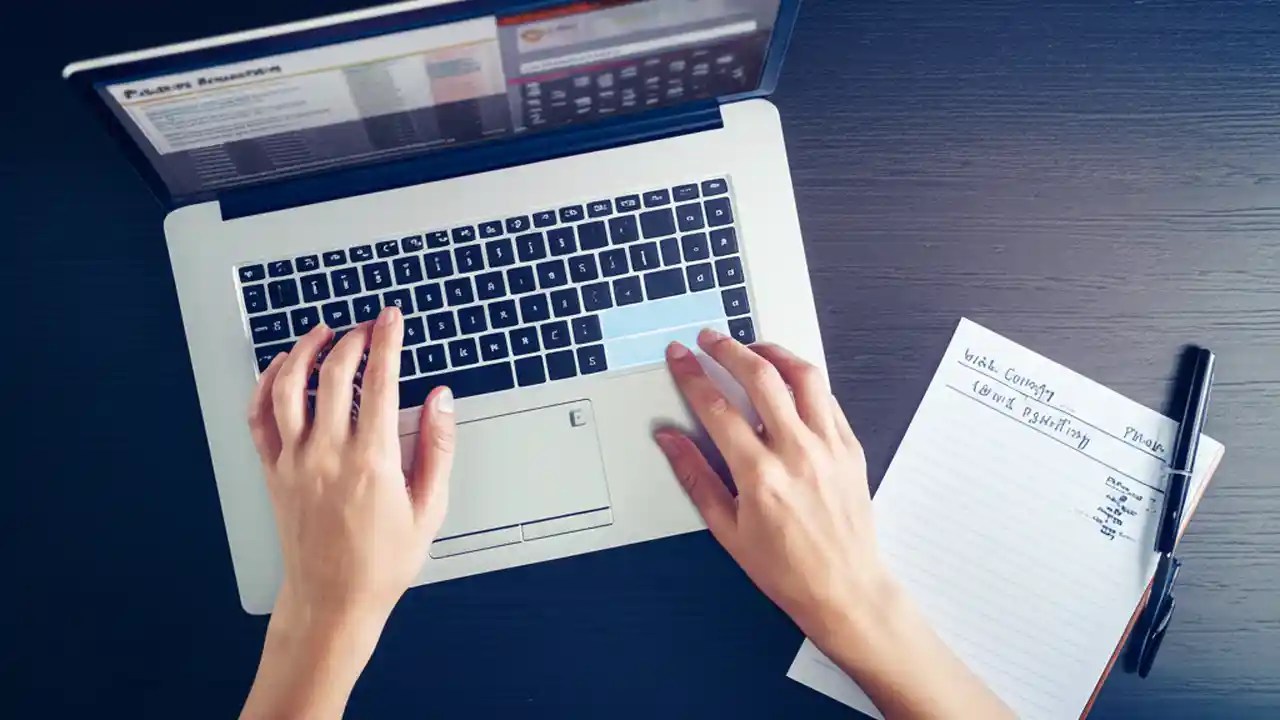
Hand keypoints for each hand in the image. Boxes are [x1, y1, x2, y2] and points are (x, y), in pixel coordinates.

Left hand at [241, 305, 453, 718]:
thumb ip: (437, 448)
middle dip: (353, 338)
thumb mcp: (429, 508)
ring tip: (322, 333)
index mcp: (372, 461)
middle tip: (367, 326)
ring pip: (289, 387)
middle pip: (334, 374)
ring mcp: (294, 461)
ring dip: (304, 351)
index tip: (392, 318)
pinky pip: (259, 417)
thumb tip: (441, 400)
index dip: (387, 340)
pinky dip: (266, 385)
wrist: (333, 600)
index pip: (380, 381)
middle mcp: (328, 454)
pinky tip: (282, 369)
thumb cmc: (384, 561)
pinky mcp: (272, 472)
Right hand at [655, 330, 1011, 718]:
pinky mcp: (851, 449)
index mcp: (761, 475)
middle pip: (761, 377)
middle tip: (710, 339)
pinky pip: (828, 398)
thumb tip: (669, 440)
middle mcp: (798, 453)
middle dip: (729, 350)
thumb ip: (695, 476)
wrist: (844, 589)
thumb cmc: (787, 569)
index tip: (680, 358)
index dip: (693, 376)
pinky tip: (788, 379)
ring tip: (752, 348)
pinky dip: (805, 381)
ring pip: (803, 376)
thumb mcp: (727, 529)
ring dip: (773, 353)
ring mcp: (829, 447)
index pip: (718, 408)